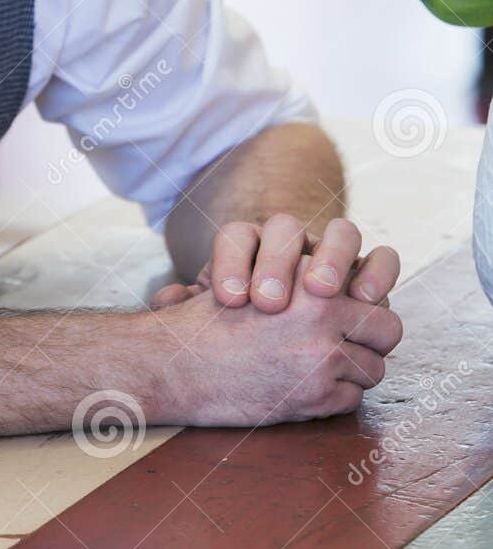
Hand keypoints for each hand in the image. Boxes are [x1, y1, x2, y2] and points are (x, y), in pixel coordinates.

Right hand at [148, 277, 403, 426]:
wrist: (177, 364)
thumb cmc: (212, 321)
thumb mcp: (259, 276)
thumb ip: (308, 281)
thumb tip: (363, 291)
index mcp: (310, 273)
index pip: (375, 288)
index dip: (369, 307)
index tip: (359, 317)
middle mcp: (323, 309)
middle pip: (388, 328)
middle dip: (375, 341)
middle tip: (354, 349)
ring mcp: (324, 354)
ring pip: (374, 368)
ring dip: (353, 374)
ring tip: (321, 374)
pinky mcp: (317, 394)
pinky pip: (352, 400)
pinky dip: (334, 401)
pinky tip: (304, 393)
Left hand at [149, 214, 399, 313]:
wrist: (289, 316)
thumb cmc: (245, 319)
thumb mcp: (216, 312)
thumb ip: (189, 306)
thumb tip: (166, 302)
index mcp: (249, 244)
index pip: (237, 237)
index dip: (231, 264)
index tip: (229, 299)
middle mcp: (293, 241)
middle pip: (286, 228)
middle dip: (277, 262)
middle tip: (269, 302)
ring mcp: (333, 253)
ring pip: (341, 233)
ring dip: (332, 259)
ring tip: (321, 294)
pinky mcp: (368, 272)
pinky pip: (382, 258)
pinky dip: (377, 273)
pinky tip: (365, 300)